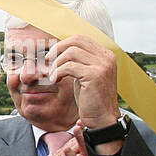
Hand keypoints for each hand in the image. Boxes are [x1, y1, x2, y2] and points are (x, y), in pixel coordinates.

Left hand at [52, 35, 120, 150]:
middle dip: (58, 50)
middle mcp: (106, 57)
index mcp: (105, 55)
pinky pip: (69, 66)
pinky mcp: (95, 75)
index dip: (63, 44)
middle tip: (49, 62)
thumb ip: (78, 62)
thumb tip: (59, 50)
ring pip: (71, 53)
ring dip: (57, 64)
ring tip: (54, 75)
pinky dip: (58, 72)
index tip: (52, 56)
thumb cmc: (90, 98)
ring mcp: (102, 65)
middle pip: (76, 41)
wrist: (102, 118)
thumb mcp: (84, 75)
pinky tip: (56, 80)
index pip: (81, 38)